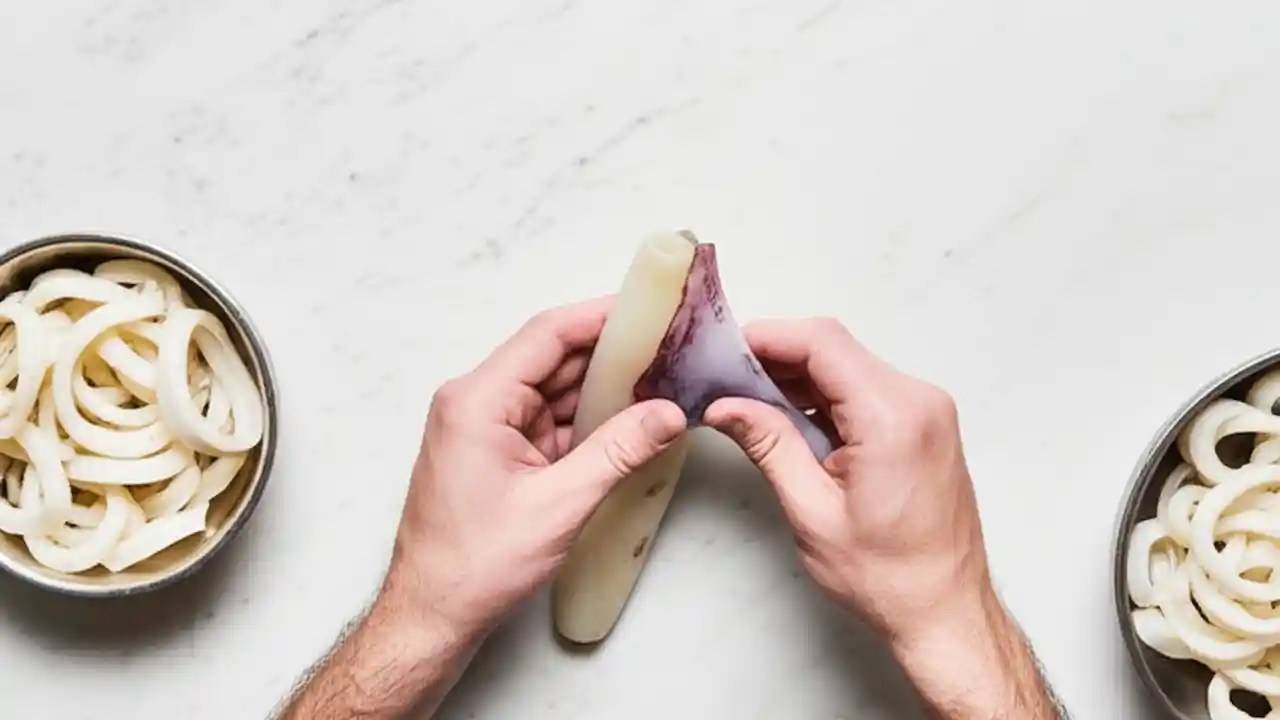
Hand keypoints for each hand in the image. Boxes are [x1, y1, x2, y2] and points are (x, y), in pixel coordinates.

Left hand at [379, 297, 686, 642]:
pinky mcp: (497, 450)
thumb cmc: (472, 566)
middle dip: (611, 352)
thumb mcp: (559, 505)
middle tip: (668, 344)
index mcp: (477, 400)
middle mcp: (475, 402)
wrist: (432, 614)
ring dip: (603, 388)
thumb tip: (665, 414)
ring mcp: (485, 427)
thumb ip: (618, 452)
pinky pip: (548, 419)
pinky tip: (627, 420)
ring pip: (554, 389)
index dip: (601, 316)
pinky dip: (586, 419)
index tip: (646, 308)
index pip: (548, 335)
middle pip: (553, 357)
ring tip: (660, 380)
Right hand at [705, 317, 985, 641]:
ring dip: (799, 379)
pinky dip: (826, 397)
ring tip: (749, 404)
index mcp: (893, 418)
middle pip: (835, 349)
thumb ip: (769, 445)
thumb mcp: (812, 511)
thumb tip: (725, 406)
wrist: (947, 612)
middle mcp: (919, 401)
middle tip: (726, 382)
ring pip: (849, 367)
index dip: (768, 337)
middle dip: (777, 358)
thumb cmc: (887, 577)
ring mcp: (927, 411)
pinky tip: (791, 420)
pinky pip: (867, 390)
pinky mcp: (925, 424)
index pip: (823, 343)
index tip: (724, 351)